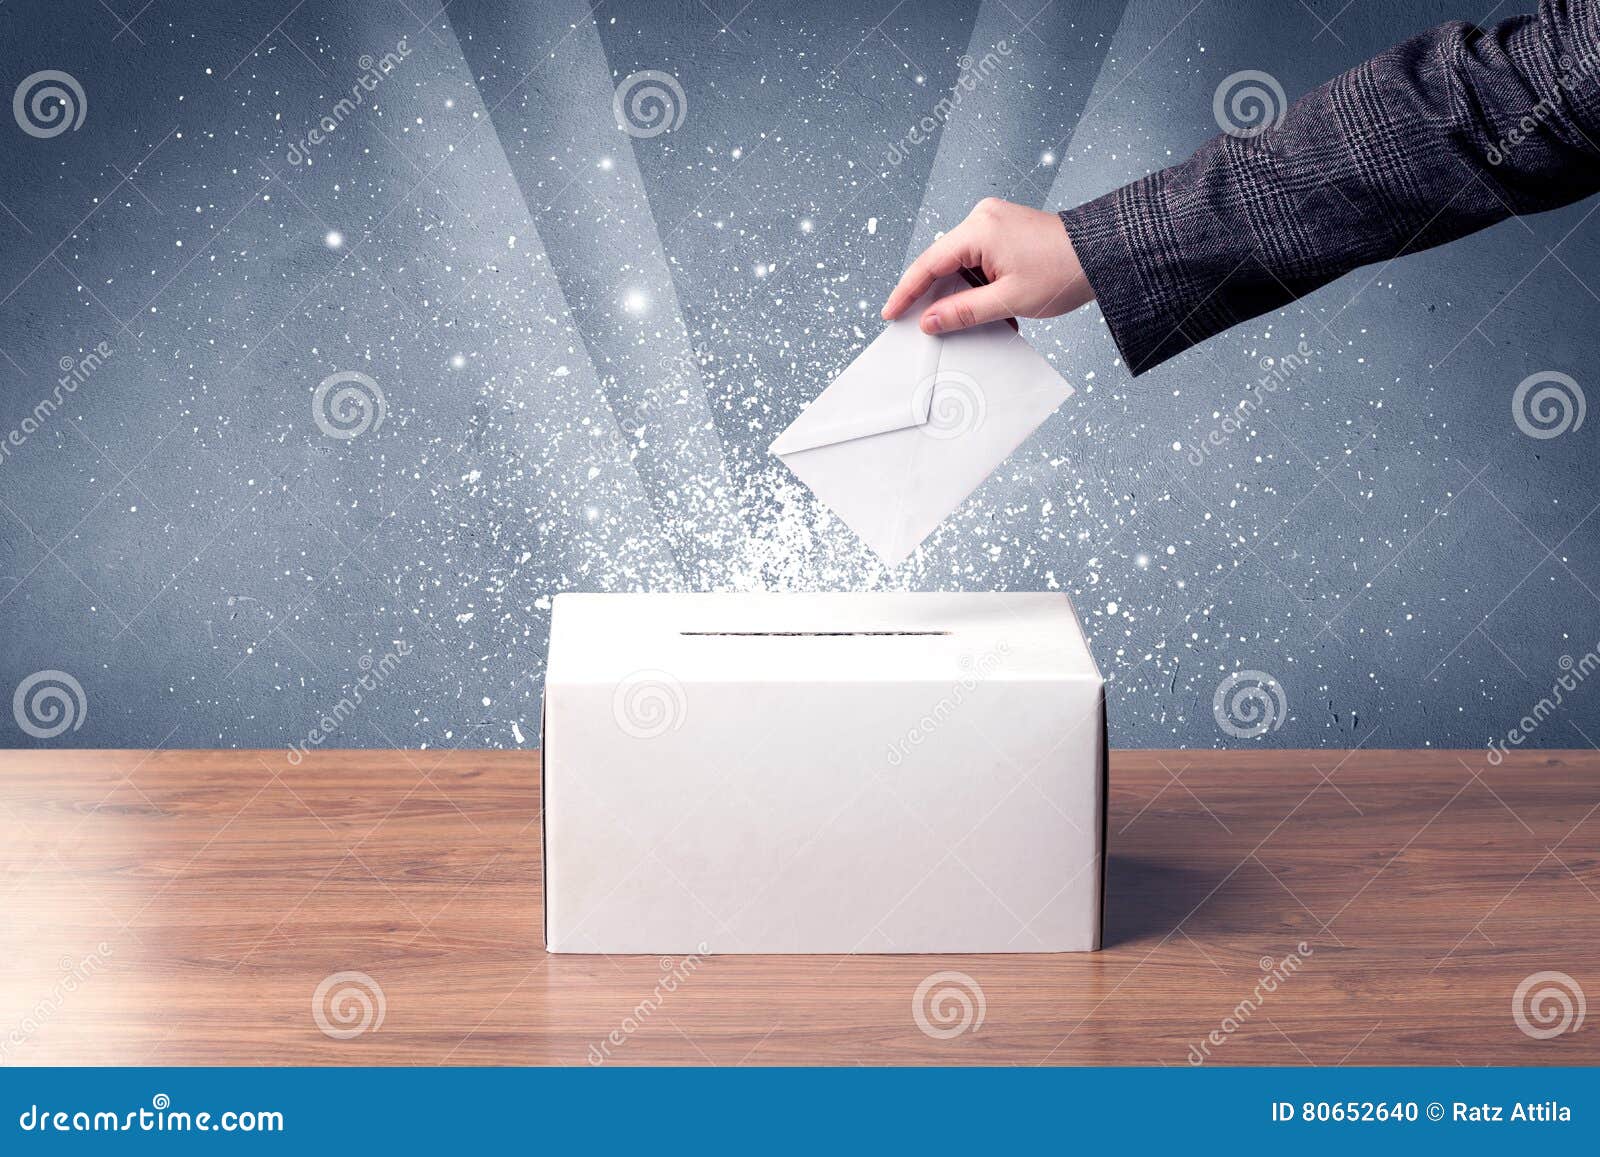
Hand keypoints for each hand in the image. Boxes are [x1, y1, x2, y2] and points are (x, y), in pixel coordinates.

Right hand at [881, 198, 1094, 333]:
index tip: (891, 313)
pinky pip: (981, 260)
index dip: (906, 292)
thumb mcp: (1009, 301)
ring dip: (968, 295)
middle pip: (944, 263)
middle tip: (931, 327)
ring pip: (963, 264)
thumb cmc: (1064, 271)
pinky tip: (995, 307)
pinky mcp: (1006, 229)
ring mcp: (995, 221)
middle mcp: (982, 218)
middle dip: (940, 297)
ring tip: (985, 320)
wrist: (1106, 253)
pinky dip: (983, 285)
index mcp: (979, 229)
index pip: (928, 263)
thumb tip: (929, 321)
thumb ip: (963, 312)